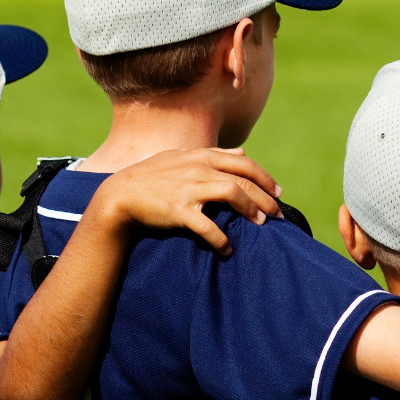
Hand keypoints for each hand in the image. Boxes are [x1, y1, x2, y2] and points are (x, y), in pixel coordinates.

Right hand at [92, 148, 282, 255]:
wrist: (120, 195)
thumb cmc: (151, 177)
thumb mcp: (181, 157)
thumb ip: (213, 154)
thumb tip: (242, 151)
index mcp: (201, 156)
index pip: (243, 163)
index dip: (264, 177)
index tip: (278, 192)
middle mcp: (198, 168)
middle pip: (244, 179)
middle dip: (266, 197)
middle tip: (279, 215)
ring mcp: (189, 188)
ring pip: (232, 194)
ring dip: (251, 210)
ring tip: (262, 225)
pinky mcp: (179, 210)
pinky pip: (207, 226)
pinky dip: (220, 239)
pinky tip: (227, 249)